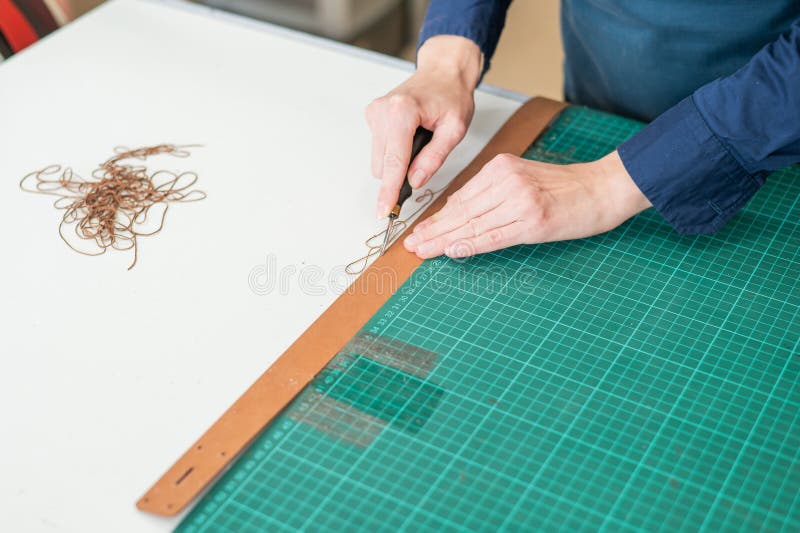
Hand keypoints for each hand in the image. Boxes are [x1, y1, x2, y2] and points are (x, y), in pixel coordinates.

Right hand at [366, 35, 481, 217]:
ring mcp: (375, 113)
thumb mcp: (455, 129)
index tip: (383, 210)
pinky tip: (409, 138)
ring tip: (419, 144)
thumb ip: (434, 157)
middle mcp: (383, 111)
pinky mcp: (372, 116)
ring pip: (379, 160)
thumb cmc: (451, 95)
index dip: (389, 190)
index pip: (394, 161)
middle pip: (383, 164)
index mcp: (402, 111)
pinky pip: (379, 148)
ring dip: (397, 162)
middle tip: (423, 165)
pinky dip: (394, 151)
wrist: (443, 71)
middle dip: (399, 175)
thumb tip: (415, 181)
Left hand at [403, 151, 651, 257]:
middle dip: (433, 230)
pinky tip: (453, 251)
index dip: (437, 218)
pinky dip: (472, 245)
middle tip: (411, 245)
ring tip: (423, 252)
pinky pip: (495, 236)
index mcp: (501, 168)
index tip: (419, 231)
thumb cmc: (565, 188)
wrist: (602, 188)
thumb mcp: (523, 179)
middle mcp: (507, 181)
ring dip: (444, 240)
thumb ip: (491, 194)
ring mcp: (519, 200)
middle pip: (461, 211)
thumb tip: (459, 215)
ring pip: (473, 224)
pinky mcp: (533, 221)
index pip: (461, 197)